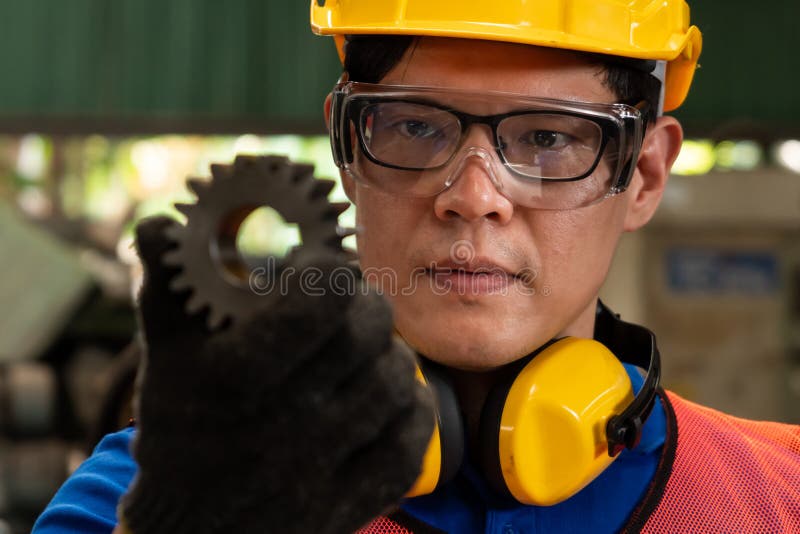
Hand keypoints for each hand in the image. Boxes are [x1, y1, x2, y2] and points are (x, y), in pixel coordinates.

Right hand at [120, 216, 433, 533]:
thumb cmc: (181, 430)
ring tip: (361, 351)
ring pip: (397, 377)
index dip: (326, 267)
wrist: (193, 531)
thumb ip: (168, 287)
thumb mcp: (165, 358)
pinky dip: (410, 406)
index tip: (313, 267)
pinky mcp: (355, 502)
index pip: (322, 297)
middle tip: (345, 304)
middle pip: (370, 328)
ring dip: (387, 352)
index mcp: (238, 379)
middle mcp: (287, 425)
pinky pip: (414, 436)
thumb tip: (161, 225)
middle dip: (361, 301)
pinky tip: (384, 394)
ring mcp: (326, 469)